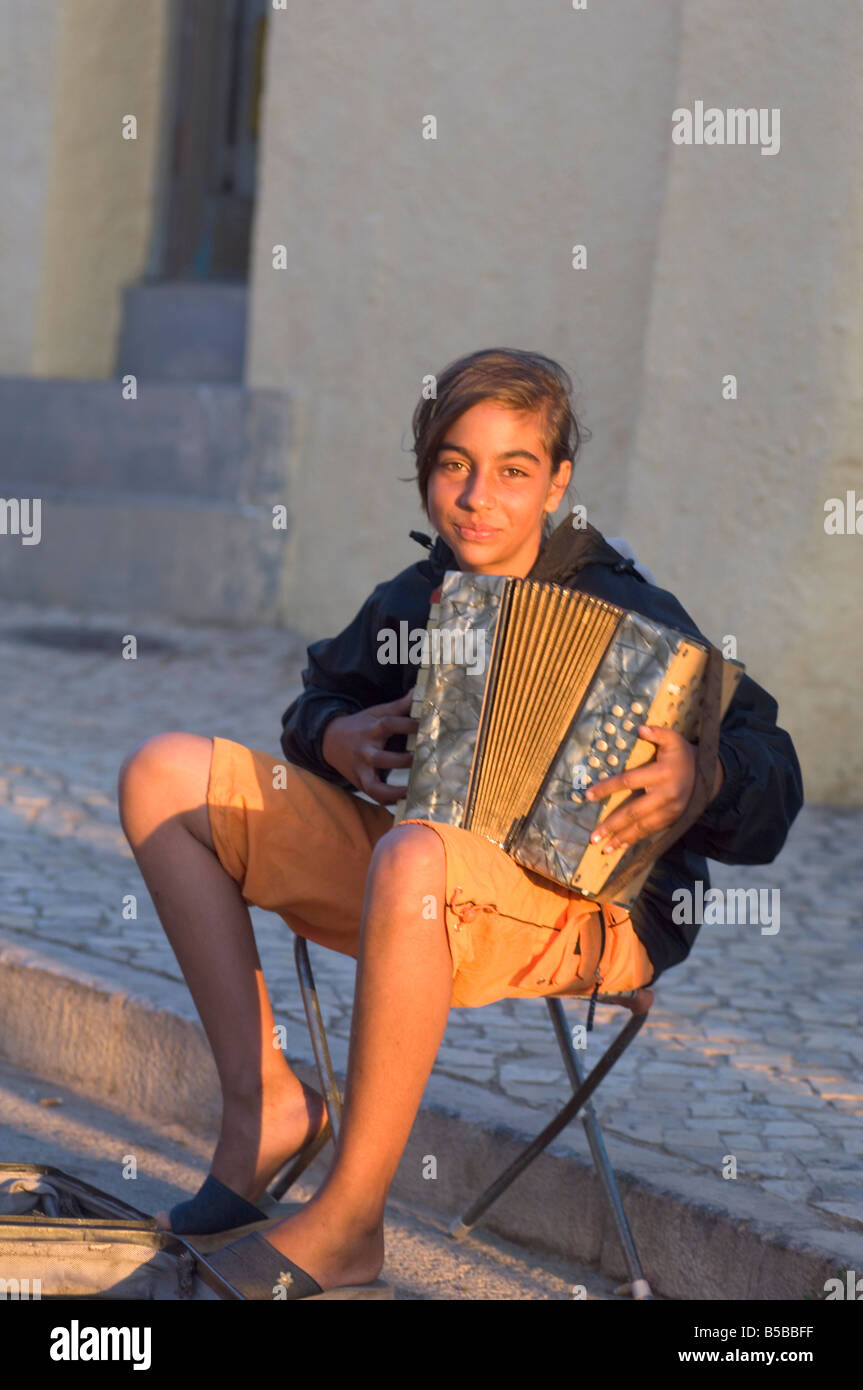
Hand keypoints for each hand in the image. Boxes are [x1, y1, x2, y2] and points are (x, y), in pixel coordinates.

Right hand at [321, 688, 417, 806]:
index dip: (410, 725)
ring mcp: (361, 769)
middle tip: (428, 761)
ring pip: (375, 784)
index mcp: (372, 728)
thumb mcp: (377, 712)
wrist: (330, 741)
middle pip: (382, 757)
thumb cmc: (362, 725)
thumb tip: (419, 691)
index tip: (430, 726)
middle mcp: (365, 750)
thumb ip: (400, 705)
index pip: (390, 724)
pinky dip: (388, 800)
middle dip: (405, 760)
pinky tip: (406, 800)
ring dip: (395, 790)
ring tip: (415, 790)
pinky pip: (374, 795)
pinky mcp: (361, 782)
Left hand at [584, 724, 697, 853]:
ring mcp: (670, 811)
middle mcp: (666, 795)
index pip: (629, 781)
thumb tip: (639, 728)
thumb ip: (657, 732)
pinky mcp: (672, 820)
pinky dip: (634, 840)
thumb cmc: (682, 754)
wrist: (708, 774)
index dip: (608, 788)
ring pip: (642, 827)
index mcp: (662, 774)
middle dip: (612, 825)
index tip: (588, 795)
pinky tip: (619, 846)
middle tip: (593, 836)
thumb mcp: (673, 738)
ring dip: (621, 839)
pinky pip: (650, 832)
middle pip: (634, 812)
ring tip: (603, 848)